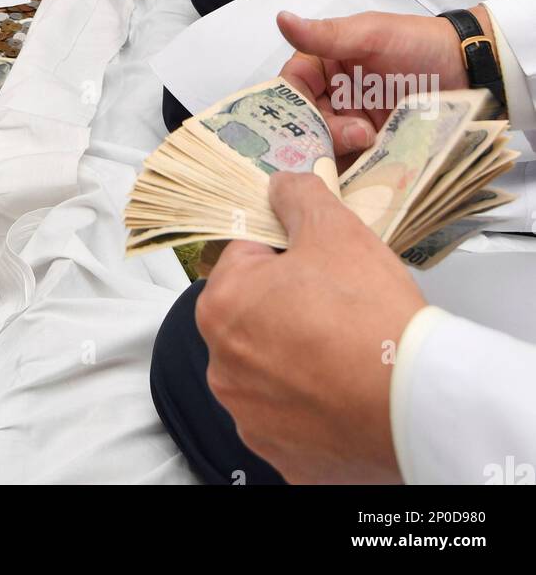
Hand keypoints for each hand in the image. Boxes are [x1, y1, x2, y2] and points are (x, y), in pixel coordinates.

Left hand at [197, 173, 425, 483]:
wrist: (419, 403)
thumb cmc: (371, 319)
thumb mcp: (335, 230)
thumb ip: (298, 197)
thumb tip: (282, 187)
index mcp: (222, 306)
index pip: (245, 257)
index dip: (287, 250)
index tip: (318, 261)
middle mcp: (223, 367)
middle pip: (255, 314)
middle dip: (291, 304)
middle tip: (340, 304)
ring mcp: (251, 417)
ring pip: (273, 367)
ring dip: (300, 355)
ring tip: (348, 348)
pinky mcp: (283, 455)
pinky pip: (293, 417)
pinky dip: (316, 404)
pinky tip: (347, 390)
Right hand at [276, 6, 476, 162]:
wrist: (470, 71)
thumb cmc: (421, 45)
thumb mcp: (373, 35)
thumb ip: (326, 35)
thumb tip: (282, 19)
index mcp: (326, 64)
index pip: (292, 87)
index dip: (293, 103)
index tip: (307, 116)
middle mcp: (334, 95)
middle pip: (306, 123)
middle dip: (323, 131)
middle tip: (355, 132)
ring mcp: (353, 124)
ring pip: (326, 146)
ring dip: (338, 151)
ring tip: (370, 142)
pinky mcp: (373, 149)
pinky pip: (351, 164)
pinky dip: (352, 170)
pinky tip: (363, 170)